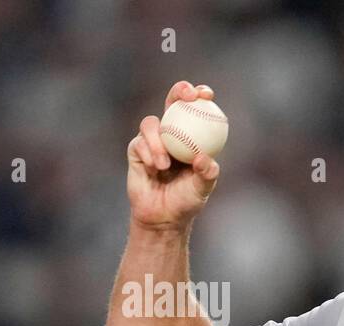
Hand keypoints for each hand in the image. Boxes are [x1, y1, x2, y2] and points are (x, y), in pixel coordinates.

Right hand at [125, 81, 220, 229]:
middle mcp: (172, 134)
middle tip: (187, 96)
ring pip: (152, 124)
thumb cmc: (186, 201)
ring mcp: (153, 140)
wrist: (162, 216)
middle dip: (179, 92)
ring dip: (158, 142)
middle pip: (173, 103)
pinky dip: (148, 154)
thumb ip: (206, 174)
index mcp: (192, 138)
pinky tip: (155, 168)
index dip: (200, 96)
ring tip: (164, 165)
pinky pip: (139, 143)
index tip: (206, 94)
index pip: (197, 111)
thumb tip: (203, 157)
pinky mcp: (136, 149)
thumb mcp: (201, 189)